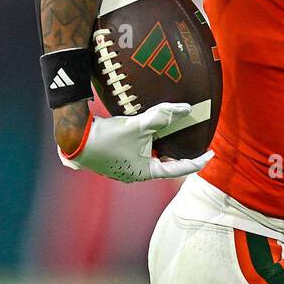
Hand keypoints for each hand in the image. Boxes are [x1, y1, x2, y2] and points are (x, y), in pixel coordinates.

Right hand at [57, 103, 211, 182]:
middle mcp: (135, 174)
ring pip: (152, 158)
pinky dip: (150, 144)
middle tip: (193, 141)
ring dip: (163, 147)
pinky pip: (140, 152)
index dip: (197, 162)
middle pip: (166, 164)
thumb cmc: (106, 138)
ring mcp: (125, 168)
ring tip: (175, 134)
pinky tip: (150, 131)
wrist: (73, 139)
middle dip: (179, 152)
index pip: (179, 170)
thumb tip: (185, 109)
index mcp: (145, 173)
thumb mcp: (138, 126)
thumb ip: (162, 117)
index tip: (211, 155)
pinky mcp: (116, 159)